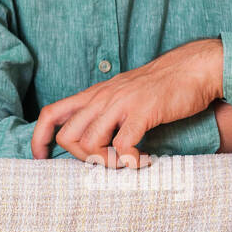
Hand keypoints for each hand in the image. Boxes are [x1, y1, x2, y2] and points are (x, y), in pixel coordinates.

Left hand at [31, 39, 223, 164]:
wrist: (191, 68)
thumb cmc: (158, 87)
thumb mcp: (120, 93)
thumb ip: (102, 111)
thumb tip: (86, 138)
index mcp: (93, 94)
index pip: (50, 113)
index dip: (39, 138)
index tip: (41, 158)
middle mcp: (101, 98)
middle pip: (67, 136)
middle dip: (79, 158)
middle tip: (103, 161)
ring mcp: (120, 104)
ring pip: (90, 143)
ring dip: (105, 162)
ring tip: (124, 163)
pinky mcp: (142, 113)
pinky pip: (123, 147)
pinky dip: (129, 161)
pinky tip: (143, 160)